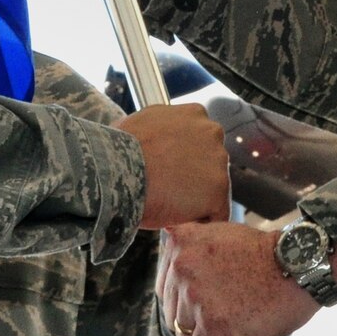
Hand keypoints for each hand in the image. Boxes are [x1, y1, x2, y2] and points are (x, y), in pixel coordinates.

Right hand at [117, 103, 228, 228]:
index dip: (184, 159)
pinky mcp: (218, 193)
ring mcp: (218, 164)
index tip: (168, 170)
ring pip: (213, 189)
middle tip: (166, 189)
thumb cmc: (119, 148)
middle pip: (210, 162)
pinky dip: (199, 221)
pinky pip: (215, 214)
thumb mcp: (141, 122)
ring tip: (166, 206)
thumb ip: (160, 128)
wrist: (117, 170)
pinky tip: (176, 221)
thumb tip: (151, 139)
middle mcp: (212, 134)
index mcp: (195, 114)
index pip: (200, 139)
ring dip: (195, 199)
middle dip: (192, 177)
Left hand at [159, 222, 320, 335]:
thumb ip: (196, 255)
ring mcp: (195, 297)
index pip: (165, 286)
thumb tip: (185, 285)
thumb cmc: (267, 254)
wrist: (295, 266)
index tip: (195, 310)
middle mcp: (182, 268)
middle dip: (193, 323)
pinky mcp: (212, 323)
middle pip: (172, 312)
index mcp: (181, 243)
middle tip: (215, 324)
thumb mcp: (221, 237)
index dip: (182, 303)